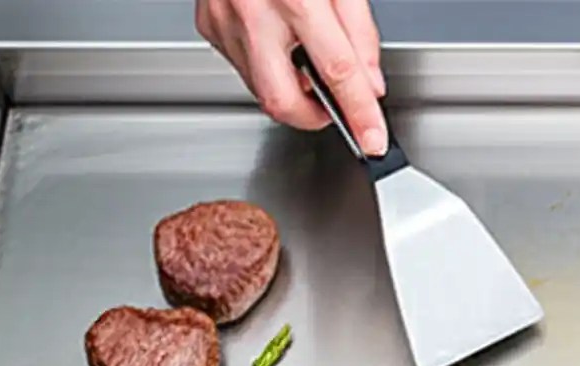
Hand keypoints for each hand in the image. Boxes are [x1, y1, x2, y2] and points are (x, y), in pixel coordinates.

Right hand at [196, 0, 388, 154]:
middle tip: (335, 105)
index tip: (373, 138)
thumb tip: (369, 85)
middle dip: (314, 116)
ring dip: (293, 87)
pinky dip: (269, 64)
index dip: (359, 113)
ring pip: (260, 87)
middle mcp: (252, 10)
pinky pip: (243, 64)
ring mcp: (222, 19)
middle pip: (283, 101)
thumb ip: (360, 33)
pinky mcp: (207, 23)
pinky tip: (279, 38)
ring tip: (308, 53)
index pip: (337, 73)